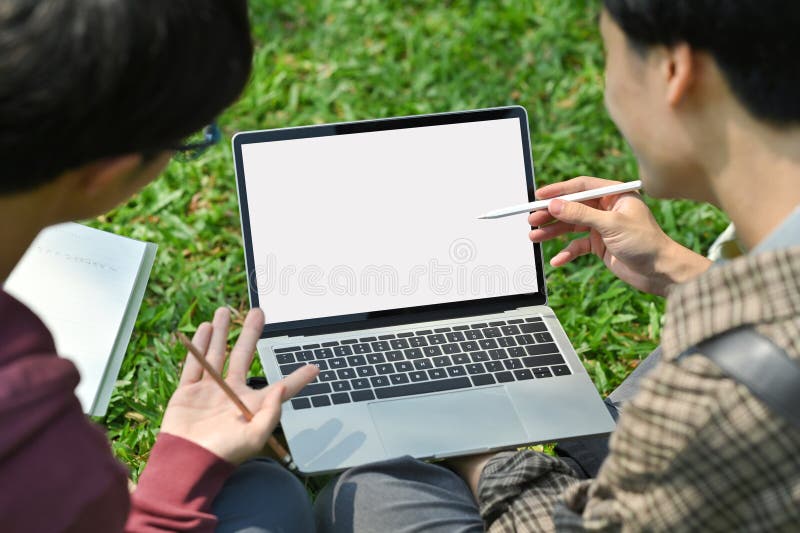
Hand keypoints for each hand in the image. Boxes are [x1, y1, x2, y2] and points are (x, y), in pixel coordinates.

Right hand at [161, 307, 318, 463]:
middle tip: (258, 312)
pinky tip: (204, 329)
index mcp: (253, 405)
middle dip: (250, 333)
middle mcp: (232, 394)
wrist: (187, 463)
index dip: (298, 378)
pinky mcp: (188, 392)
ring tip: (224, 311)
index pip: (281, 387)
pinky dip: (198, 346)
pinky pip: (195, 364)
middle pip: (244, 356)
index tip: (315, 367)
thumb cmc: (224, 454)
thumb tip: (282, 388)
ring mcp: (210, 391)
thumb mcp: (255, 437)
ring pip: (217, 354)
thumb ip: (271, 412)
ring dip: (221, 332)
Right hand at [528, 176, 710, 296]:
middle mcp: (607, 209)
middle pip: (572, 207)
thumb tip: (555, 204)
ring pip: (571, 226)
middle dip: (552, 214)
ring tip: (535, 237)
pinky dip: (566, 253)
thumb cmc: (646, 243)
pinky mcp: (600, 245)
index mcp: (615, 195)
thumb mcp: (611, 225)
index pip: (581, 187)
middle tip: (532, 219)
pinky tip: (557, 260)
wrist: (661, 272)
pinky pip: (577, 246)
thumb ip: (581, 214)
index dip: (559, 190)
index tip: (539, 196)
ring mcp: (603, 227)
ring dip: (553, 232)